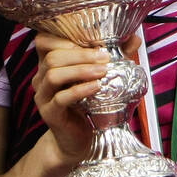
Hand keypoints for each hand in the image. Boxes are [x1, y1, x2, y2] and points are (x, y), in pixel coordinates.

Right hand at [29, 33, 139, 165]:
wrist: (77, 140)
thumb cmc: (88, 106)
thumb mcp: (99, 77)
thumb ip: (114, 56)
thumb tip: (134, 39)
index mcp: (48, 64)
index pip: (44, 40)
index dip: (63, 36)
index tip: (91, 40)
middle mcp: (41, 77)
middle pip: (52, 56)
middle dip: (80, 54)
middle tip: (104, 56)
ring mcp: (43, 96)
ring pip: (53, 74)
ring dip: (80, 70)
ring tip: (102, 71)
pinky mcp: (49, 113)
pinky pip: (61, 98)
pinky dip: (80, 89)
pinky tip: (96, 87)